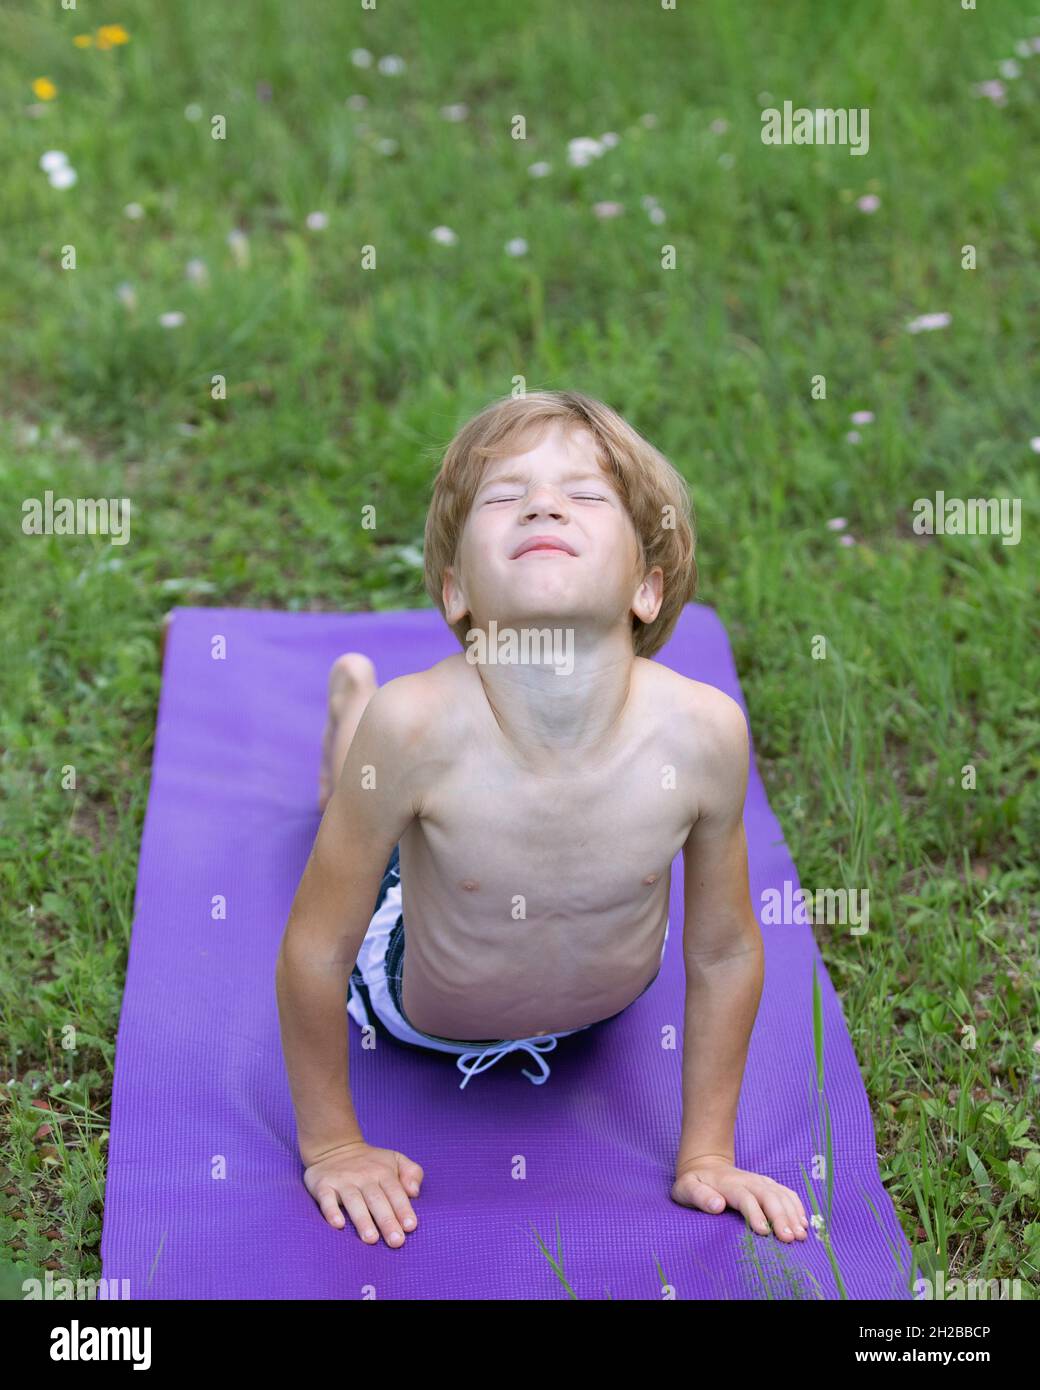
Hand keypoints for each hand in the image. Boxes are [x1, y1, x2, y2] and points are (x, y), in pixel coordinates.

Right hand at [302, 1140, 423, 1245]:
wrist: (335, 1147)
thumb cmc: (372, 1162)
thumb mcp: (396, 1159)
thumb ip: (412, 1173)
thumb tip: (415, 1192)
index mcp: (383, 1172)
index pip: (395, 1192)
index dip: (403, 1209)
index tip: (410, 1227)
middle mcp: (364, 1177)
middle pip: (377, 1200)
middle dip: (387, 1221)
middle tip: (396, 1241)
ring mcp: (343, 1181)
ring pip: (354, 1201)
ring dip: (363, 1220)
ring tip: (371, 1239)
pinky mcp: (324, 1186)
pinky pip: (327, 1199)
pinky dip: (331, 1211)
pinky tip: (338, 1225)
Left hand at [671, 1153, 807, 1241]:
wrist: (705, 1164)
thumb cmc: (694, 1182)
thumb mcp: (686, 1188)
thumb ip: (699, 1196)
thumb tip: (717, 1205)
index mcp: (728, 1184)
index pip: (745, 1197)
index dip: (756, 1213)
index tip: (764, 1232)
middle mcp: (748, 1180)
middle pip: (768, 1196)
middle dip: (781, 1217)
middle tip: (790, 1238)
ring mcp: (760, 1181)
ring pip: (781, 1194)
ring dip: (792, 1213)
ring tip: (801, 1235)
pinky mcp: (768, 1185)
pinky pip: (786, 1193)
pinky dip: (797, 1206)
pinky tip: (804, 1223)